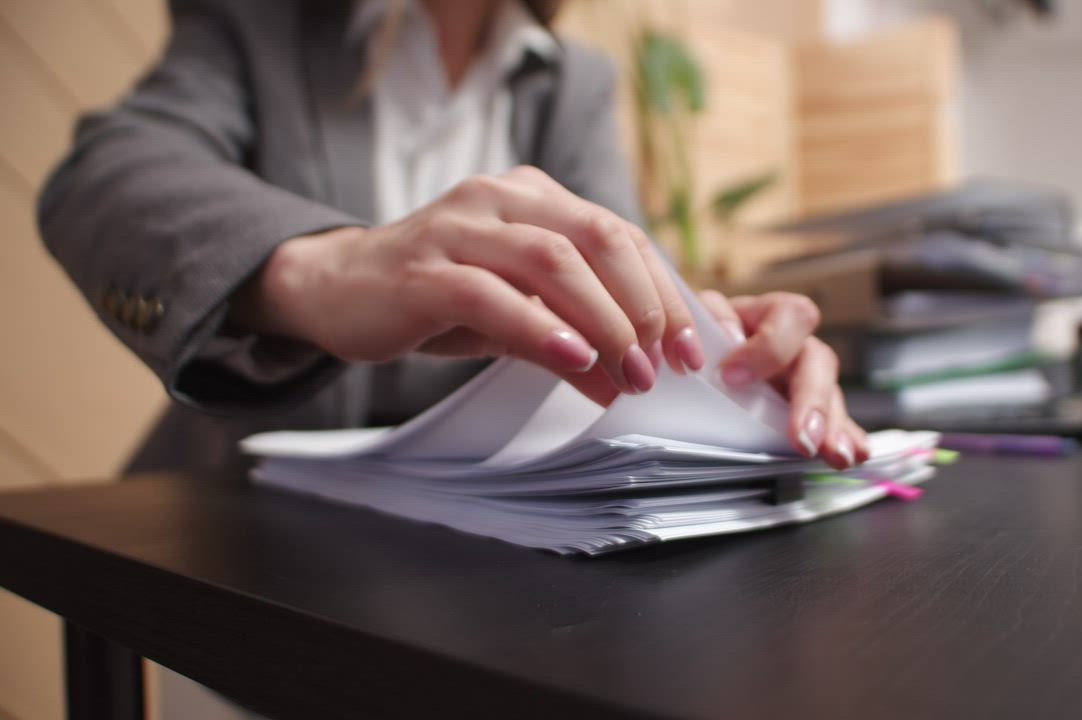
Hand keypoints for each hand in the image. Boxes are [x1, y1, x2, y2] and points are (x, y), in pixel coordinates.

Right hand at [232, 166, 704, 404]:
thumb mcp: (513, 310)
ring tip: (629, 374)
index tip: (690, 349)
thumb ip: (570, 331)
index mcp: (533, 197)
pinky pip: (493, 295)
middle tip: (663, 367)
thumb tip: (629, 379)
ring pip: (552, 261)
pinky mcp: (423, 270)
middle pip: (597, 239)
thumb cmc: (436, 296)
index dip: (663, 292)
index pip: (619, 236)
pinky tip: (575, 359)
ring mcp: (459, 228)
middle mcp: (500, 198)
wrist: (335, 286)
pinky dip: (540, 329)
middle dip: (643, 306)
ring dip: (603, 321)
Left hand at [699, 289, 869, 468]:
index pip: (789, 316)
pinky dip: (844, 437)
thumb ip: (708, 320)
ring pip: (829, 393)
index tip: (733, 378)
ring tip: (833, 454)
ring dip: (832, 425)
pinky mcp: (808, 407)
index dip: (768, 346)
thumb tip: (729, 335)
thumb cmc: (697, 340)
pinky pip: (835, 420)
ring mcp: (802, 377)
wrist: (692, 363)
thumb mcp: (696, 321)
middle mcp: (791, 344)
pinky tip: (852, 451)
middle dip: (812, 400)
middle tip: (802, 436)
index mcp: (765, 316)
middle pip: (818, 359)